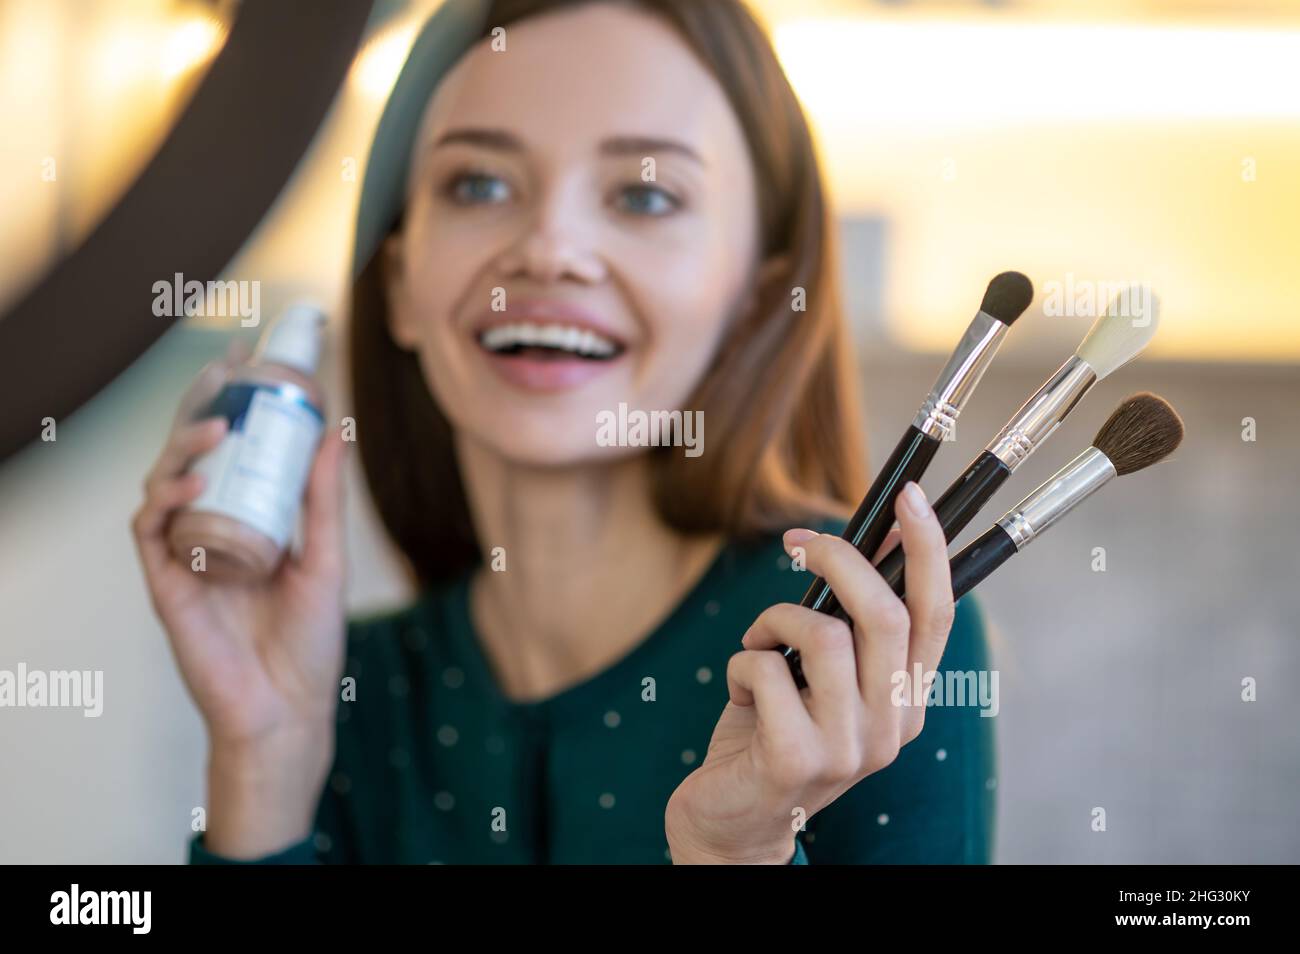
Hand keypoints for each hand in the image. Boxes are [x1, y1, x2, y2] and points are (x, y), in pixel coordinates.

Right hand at [130, 340, 349, 855]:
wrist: (289, 708)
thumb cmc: (309, 642)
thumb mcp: (325, 557)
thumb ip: (323, 498)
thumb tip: (335, 431)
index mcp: (249, 520)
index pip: (235, 450)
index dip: (237, 402)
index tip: (253, 358)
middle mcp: (212, 530)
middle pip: (193, 455)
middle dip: (204, 405)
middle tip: (225, 368)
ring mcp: (185, 554)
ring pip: (162, 481)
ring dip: (182, 447)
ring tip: (214, 427)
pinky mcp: (165, 583)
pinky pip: (149, 528)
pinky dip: (163, 497)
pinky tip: (191, 481)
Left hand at [665, 482, 953, 863]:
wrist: (735, 822)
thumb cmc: (773, 732)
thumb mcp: (820, 674)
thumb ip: (848, 622)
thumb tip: (874, 542)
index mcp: (907, 698)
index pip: (936, 614)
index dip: (929, 550)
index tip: (910, 497)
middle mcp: (892, 725)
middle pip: (885, 614)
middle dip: (838, 557)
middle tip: (799, 543)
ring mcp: (850, 748)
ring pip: (824, 635)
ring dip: (775, 618)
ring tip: (757, 641)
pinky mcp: (797, 760)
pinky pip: (766, 670)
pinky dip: (741, 661)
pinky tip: (739, 687)